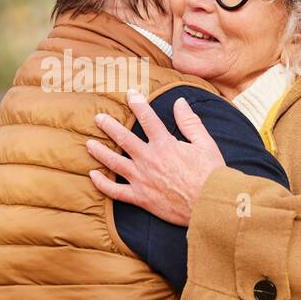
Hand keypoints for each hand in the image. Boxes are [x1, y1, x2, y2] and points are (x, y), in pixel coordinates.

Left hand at [85, 91, 224, 226]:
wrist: (210, 205)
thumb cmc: (211, 175)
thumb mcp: (205, 144)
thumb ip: (190, 122)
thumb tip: (179, 102)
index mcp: (165, 144)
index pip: (147, 119)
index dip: (138, 104)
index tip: (130, 94)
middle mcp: (149, 159)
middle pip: (123, 138)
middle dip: (109, 126)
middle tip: (99, 118)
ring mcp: (142, 179)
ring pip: (114, 162)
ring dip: (100, 151)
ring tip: (89, 144)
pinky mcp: (140, 198)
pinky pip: (115, 191)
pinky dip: (102, 184)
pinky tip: (93, 175)